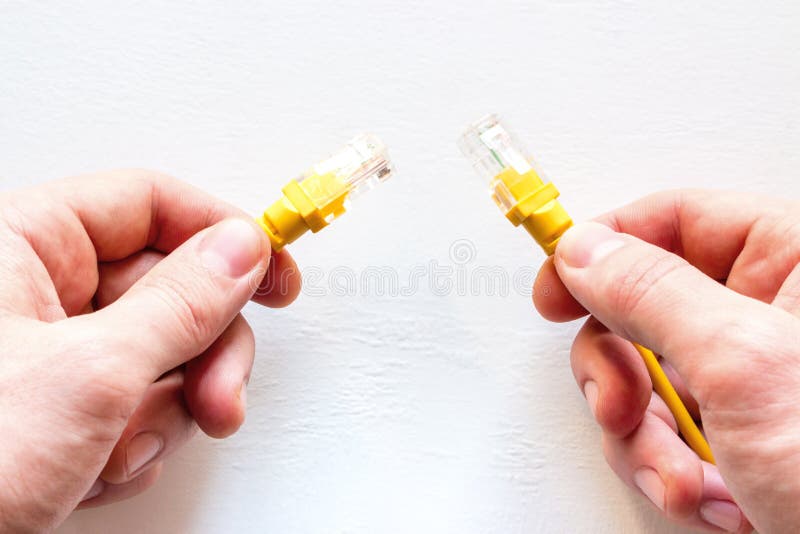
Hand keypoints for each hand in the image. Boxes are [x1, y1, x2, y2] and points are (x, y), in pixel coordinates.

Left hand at [0, 170, 300, 530]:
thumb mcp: (89, 375)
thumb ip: (180, 304)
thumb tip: (242, 250)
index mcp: (22, 244)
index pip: (150, 204)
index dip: (224, 234)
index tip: (276, 272)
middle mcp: (36, 292)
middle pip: (169, 290)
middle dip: (204, 354)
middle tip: (221, 396)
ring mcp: (49, 354)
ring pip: (161, 357)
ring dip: (162, 415)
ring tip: (118, 452)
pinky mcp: (58, 407)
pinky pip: (135, 406)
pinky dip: (130, 446)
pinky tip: (89, 472)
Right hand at [534, 189, 799, 532]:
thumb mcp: (743, 365)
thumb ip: (653, 293)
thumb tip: (585, 250)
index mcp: (793, 264)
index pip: (672, 220)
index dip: (603, 248)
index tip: (556, 286)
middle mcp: (765, 317)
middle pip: (640, 308)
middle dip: (618, 369)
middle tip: (620, 402)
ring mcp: (746, 381)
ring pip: (642, 381)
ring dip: (643, 438)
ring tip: (682, 476)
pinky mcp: (733, 434)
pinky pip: (662, 433)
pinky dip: (668, 473)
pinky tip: (709, 497)